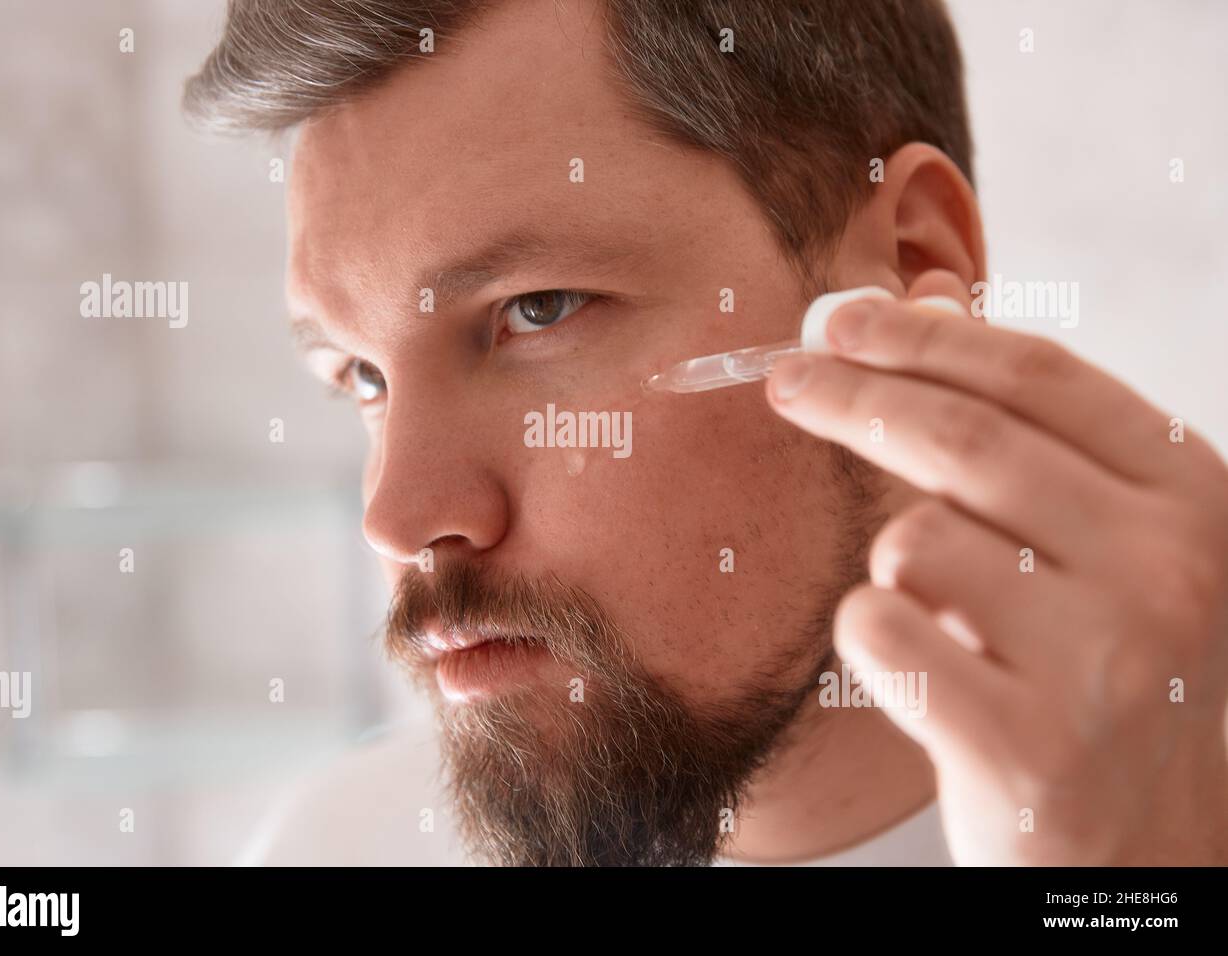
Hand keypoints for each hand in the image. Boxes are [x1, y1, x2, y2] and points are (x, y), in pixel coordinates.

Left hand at [766, 270, 1227, 864]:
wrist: (1162, 861)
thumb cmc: (1119, 684)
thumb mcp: (1112, 546)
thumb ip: (1030, 430)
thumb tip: (925, 295)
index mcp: (1197, 500)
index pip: (1038, 377)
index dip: (925, 335)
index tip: (842, 317)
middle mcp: (1168, 569)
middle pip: (961, 438)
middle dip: (853, 394)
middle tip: (786, 379)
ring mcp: (1102, 660)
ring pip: (912, 540)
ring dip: (898, 570)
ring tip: (953, 624)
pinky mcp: (1024, 745)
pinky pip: (878, 629)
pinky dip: (875, 639)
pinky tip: (932, 676)